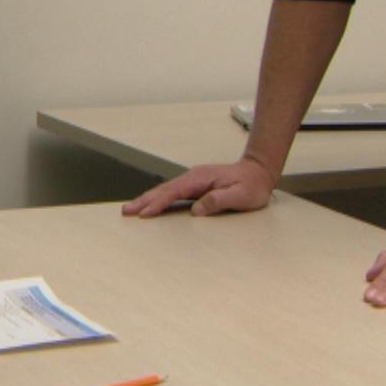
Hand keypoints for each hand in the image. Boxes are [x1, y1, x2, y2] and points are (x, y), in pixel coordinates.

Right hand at [121, 159, 273, 216]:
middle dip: (144, 200)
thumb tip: (196, 210)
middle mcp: (193, 177)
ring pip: (166, 191)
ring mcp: (193, 181)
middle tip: (126, 211)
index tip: (145, 213)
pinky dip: (159, 199)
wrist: (259, 172)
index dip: (158, 203)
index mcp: (201, 178)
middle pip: (164, 190)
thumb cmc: (252, 185)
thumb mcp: (240, 195)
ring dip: (148, 200)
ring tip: (132, 209)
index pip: (174, 192)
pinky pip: (172, 193)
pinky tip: (151, 206)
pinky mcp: (195, 187)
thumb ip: (218, 201)